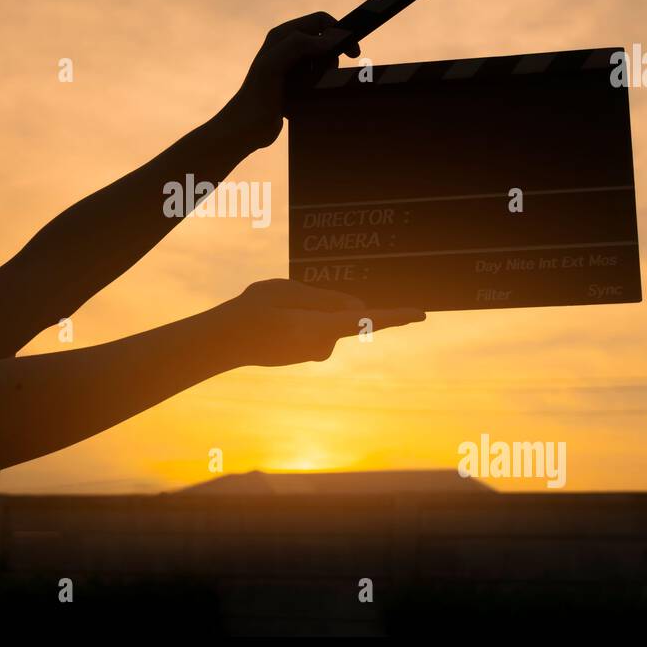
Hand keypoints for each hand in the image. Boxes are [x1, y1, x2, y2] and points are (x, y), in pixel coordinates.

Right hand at [212, 278, 423, 367]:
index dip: (396, 316)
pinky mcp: (305, 355)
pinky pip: (314, 329)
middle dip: (323, 300)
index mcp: (321, 328)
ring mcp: (313, 353)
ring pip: (326, 319)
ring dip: (309, 309)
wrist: (224, 342)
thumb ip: (326, 298)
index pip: (367, 320)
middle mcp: (322, 345)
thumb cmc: (254, 311)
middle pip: (341, 313)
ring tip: (276, 310)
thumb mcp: (289, 291)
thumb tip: (358, 307)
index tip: (421, 314)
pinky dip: (301, 320)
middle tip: (286, 300)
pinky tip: (276, 322)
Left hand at [221, 12, 361, 149]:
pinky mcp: (296, 84)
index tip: (352, 52)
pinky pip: (318, 80)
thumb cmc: (256, 95)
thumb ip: (298, 45)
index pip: (320, 21)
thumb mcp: (273, 65)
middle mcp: (288, 47)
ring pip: (324, 63)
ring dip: (323, 76)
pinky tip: (304, 98)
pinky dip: (318, 88)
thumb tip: (330, 39)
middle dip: (330, 59)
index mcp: (283, 35)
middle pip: (325, 43)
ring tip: (306, 90)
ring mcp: (293, 66)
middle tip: (322, 77)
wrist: (247, 127)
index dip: (338, 32)